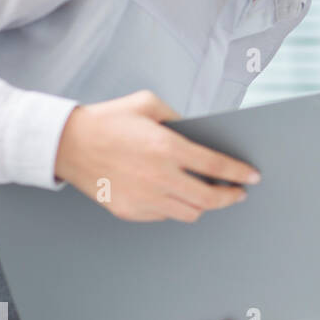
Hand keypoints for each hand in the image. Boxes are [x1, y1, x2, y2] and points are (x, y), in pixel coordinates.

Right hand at [54, 89, 260, 221]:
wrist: (65, 144)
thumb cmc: (108, 121)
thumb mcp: (147, 104)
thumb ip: (178, 117)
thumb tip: (199, 132)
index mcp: (166, 147)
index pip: (216, 166)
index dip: (240, 173)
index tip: (253, 177)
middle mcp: (158, 176)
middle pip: (209, 198)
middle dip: (230, 197)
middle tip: (238, 193)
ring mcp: (143, 198)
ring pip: (190, 213)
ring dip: (205, 206)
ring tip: (210, 195)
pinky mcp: (129, 211)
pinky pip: (165, 216)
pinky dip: (177, 208)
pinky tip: (178, 196)